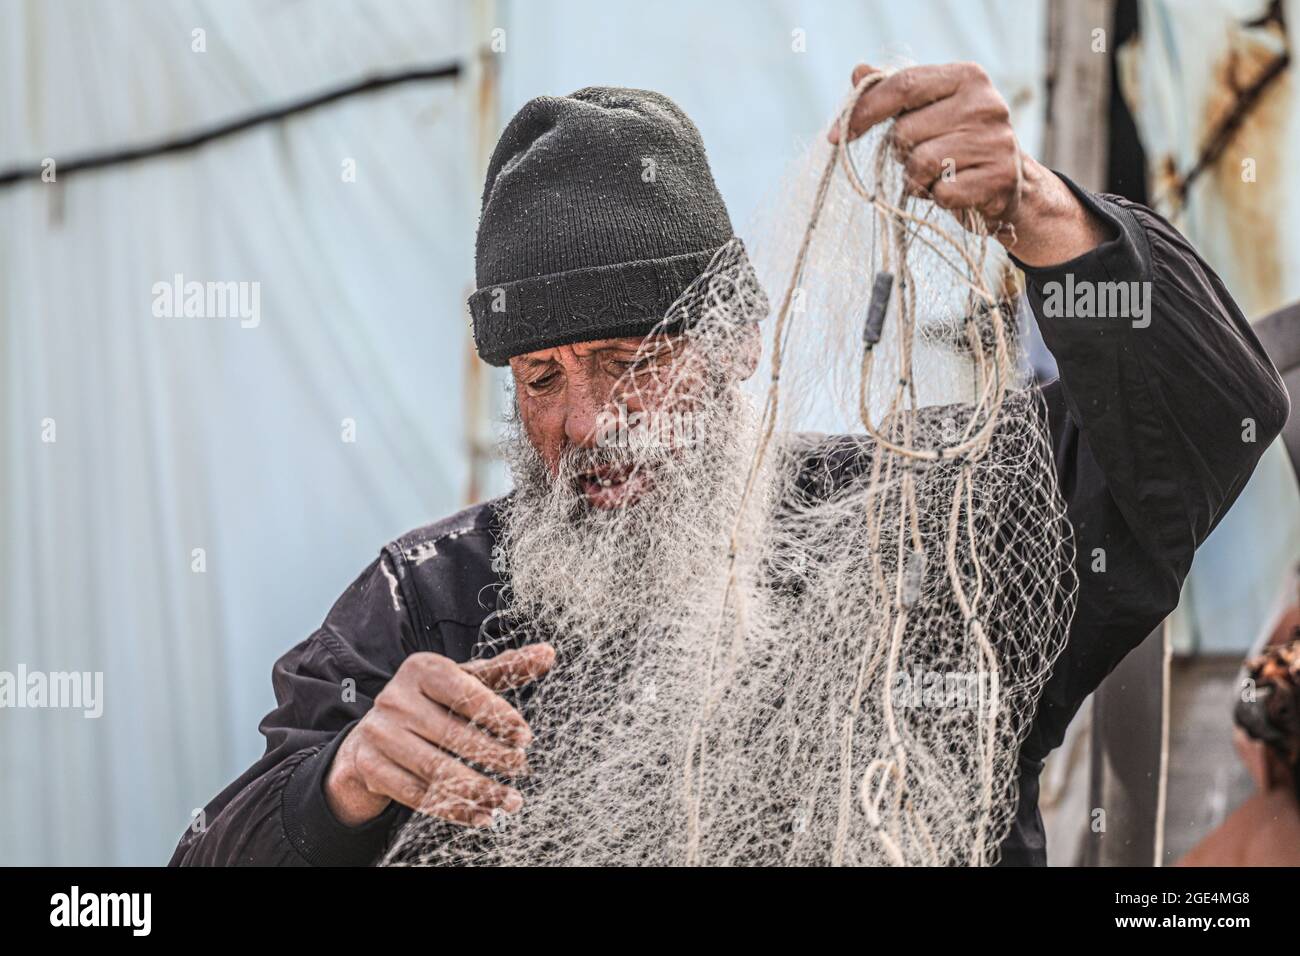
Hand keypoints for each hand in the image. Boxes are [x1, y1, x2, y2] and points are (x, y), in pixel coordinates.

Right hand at [324, 643, 555, 826]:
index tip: (525, 738)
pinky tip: (483, 815)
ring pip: (437, 770)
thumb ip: (504, 669)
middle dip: (494, 756)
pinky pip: (419, 796)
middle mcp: (394, 698)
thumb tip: (548, 653)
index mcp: (421, 669)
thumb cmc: (432, 702)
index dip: (498, 716)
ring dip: (479, 790)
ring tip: (510, 800)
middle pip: (453, 734)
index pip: (465, 692)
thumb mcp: (464, 681)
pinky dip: (455, 810)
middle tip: (521, 768)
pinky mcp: (371, 767)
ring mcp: (379, 734)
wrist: (374, 735)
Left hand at [830, 62, 1110, 265]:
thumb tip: (858, 72)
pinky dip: (937, 199)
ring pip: (920, 164)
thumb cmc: (956, 144)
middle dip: (901, 153)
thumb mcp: (926, 113)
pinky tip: (953, 192)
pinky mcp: (998, 178)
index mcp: (966, 77)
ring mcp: (995, 140)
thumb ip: (892, 93)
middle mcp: (985, 103)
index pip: (902, 86)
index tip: (836, 137)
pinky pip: (941, 194)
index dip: (864, 112)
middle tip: (921, 158)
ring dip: (916, 179)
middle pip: (905, 132)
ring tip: (936, 176)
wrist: (1010, 185)